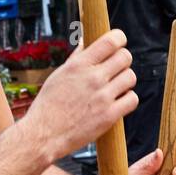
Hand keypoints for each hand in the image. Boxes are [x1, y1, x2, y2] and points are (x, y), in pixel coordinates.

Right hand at [27, 30, 137, 161]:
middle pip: (125, 57)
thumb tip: (86, 41)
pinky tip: (118, 101)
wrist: (44, 135)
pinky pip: (132, 99)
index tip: (118, 44)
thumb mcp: (59, 75)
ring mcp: (102, 98)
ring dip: (125, 80)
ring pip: (131, 77)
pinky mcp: (109, 116)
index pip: (111, 40)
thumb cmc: (48, 105)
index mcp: (79, 65)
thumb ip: (76, 58)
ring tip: (115, 87)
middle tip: (115, 69)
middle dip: (122, 61)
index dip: (119, 39)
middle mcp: (92, 78)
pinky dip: (128, 99)